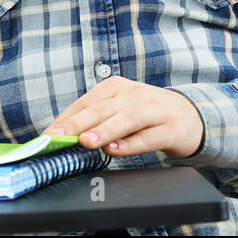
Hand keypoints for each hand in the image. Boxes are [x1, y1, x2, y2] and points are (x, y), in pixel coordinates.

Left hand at [42, 75, 204, 159]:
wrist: (191, 116)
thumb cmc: (147, 115)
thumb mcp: (120, 110)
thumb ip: (95, 121)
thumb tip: (61, 137)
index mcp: (118, 87)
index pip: (86, 102)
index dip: (65, 119)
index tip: (47, 135)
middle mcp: (135, 95)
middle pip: (103, 108)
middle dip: (77, 123)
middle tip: (57, 137)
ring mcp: (155, 110)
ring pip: (127, 118)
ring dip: (105, 130)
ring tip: (86, 141)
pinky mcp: (170, 129)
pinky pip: (148, 137)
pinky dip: (131, 144)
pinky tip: (116, 150)